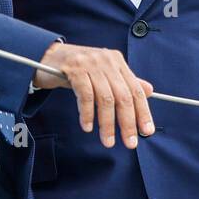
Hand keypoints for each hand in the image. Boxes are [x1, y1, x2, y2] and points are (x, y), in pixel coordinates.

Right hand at [32, 43, 154, 148]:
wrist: (48, 56)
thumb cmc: (78, 69)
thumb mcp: (103, 74)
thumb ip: (124, 82)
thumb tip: (150, 91)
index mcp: (117, 61)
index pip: (135, 90)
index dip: (143, 112)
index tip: (146, 131)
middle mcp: (106, 60)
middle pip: (123, 96)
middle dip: (128, 122)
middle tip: (130, 142)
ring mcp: (90, 63)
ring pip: (105, 98)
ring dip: (107, 123)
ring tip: (108, 141)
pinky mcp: (74, 69)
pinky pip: (85, 96)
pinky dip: (87, 114)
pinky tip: (87, 126)